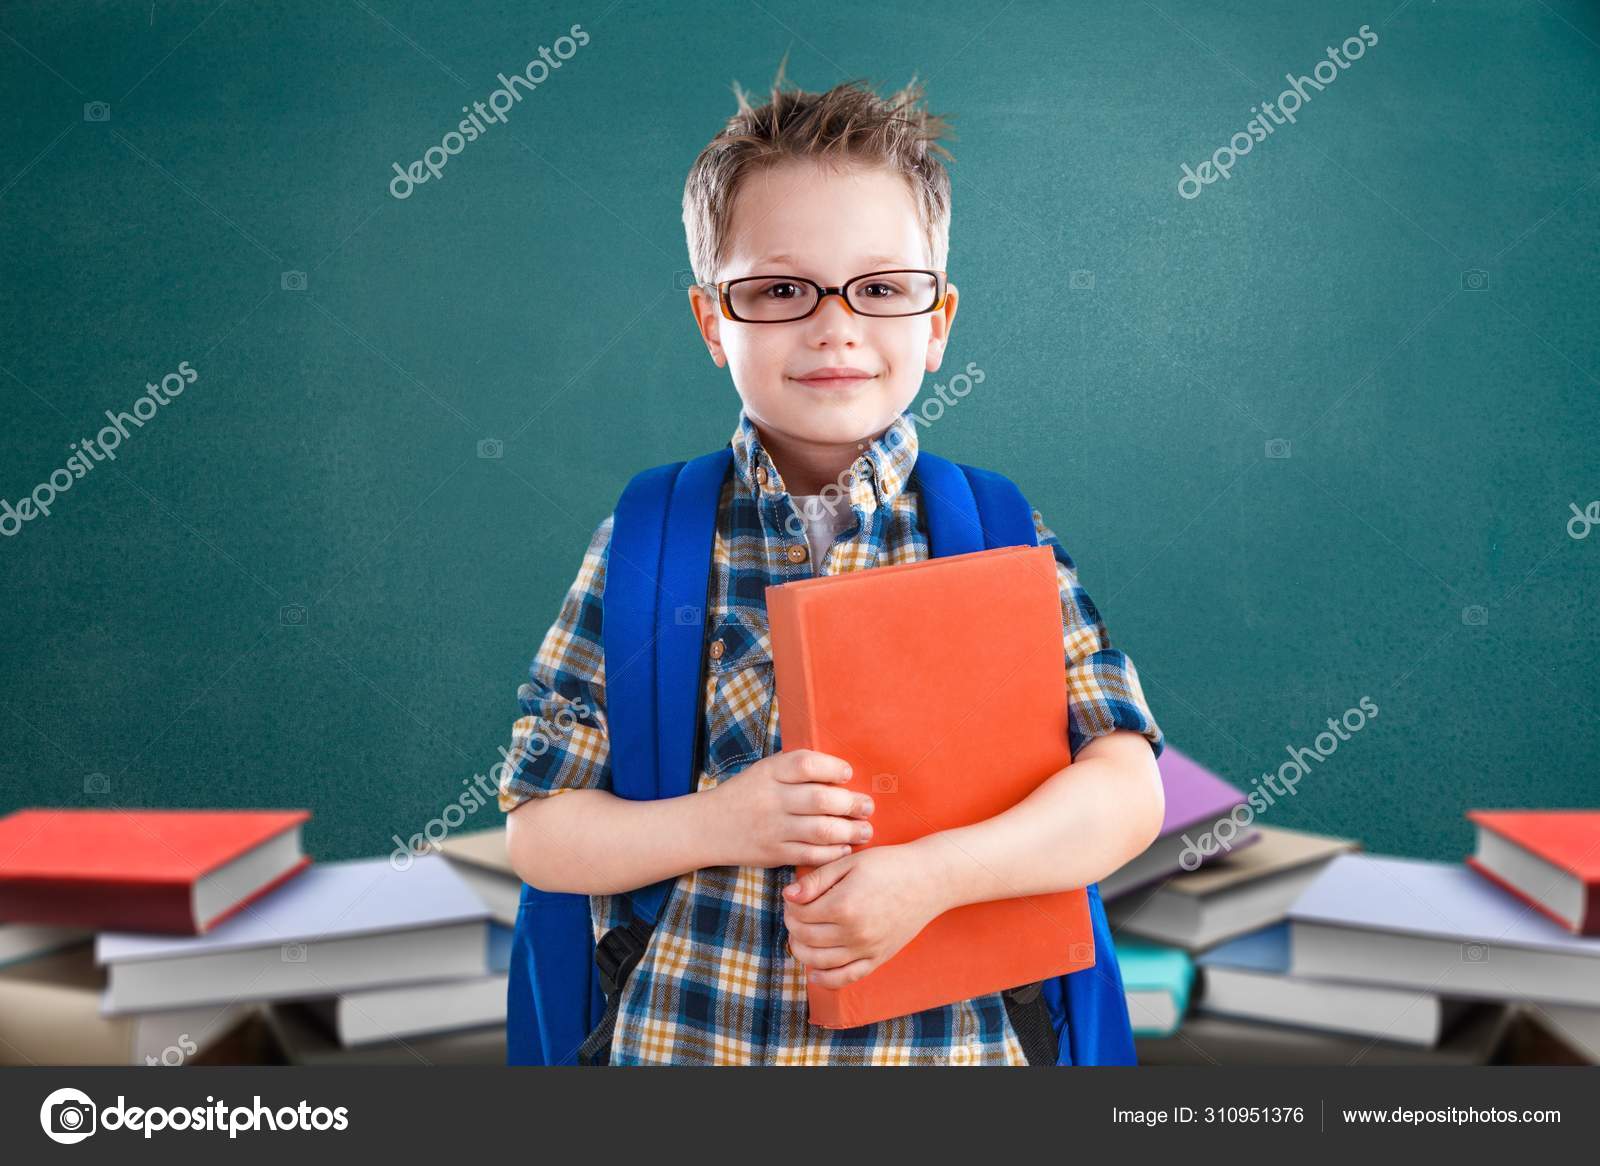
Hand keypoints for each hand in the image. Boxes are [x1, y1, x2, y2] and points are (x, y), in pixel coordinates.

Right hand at [705, 748, 874, 868]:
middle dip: (851, 804)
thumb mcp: (764, 771)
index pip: (806, 764)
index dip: (833, 768)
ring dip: (850, 831)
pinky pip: (810, 855)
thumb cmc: (747, 794)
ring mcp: (773, 828)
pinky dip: (833, 853)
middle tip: (867, 806)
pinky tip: (845, 848)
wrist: (708, 826)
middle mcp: (771, 799)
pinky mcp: (774, 853)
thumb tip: (844, 772)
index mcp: (769, 772)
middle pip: (820, 799)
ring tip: (865, 829)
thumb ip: (797, 769)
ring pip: (820, 830)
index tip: (848, 774)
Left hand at [781, 842, 945, 988]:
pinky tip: (815, 972)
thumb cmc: (889, 865)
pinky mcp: (878, 958)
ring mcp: (866, 949)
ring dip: (802, 950)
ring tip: (801, 936)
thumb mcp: (849, 863)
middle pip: (805, 937)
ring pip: (819, 961)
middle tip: (795, 913)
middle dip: (792, 925)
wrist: (929, 880)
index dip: (789, 905)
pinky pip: (846, 978)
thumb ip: (816, 880)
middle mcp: (853, 932)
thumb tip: (788, 896)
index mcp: (843, 905)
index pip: (799, 914)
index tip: (793, 897)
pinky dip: (826, 979)